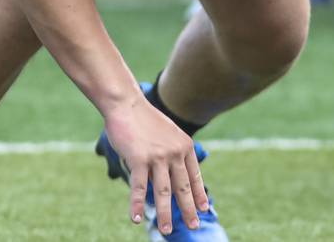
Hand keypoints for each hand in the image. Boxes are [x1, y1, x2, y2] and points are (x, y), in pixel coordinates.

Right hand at [104, 98, 209, 235]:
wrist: (127, 104)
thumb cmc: (145, 120)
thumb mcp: (167, 134)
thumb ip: (172, 152)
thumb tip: (173, 174)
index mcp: (184, 146)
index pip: (194, 176)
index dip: (199, 194)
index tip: (205, 208)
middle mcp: (175, 153)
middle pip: (182, 188)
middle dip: (188, 209)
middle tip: (194, 225)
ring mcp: (158, 157)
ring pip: (163, 192)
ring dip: (165, 213)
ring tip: (167, 230)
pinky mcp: (139, 159)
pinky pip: (138, 187)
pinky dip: (136, 204)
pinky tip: (136, 219)